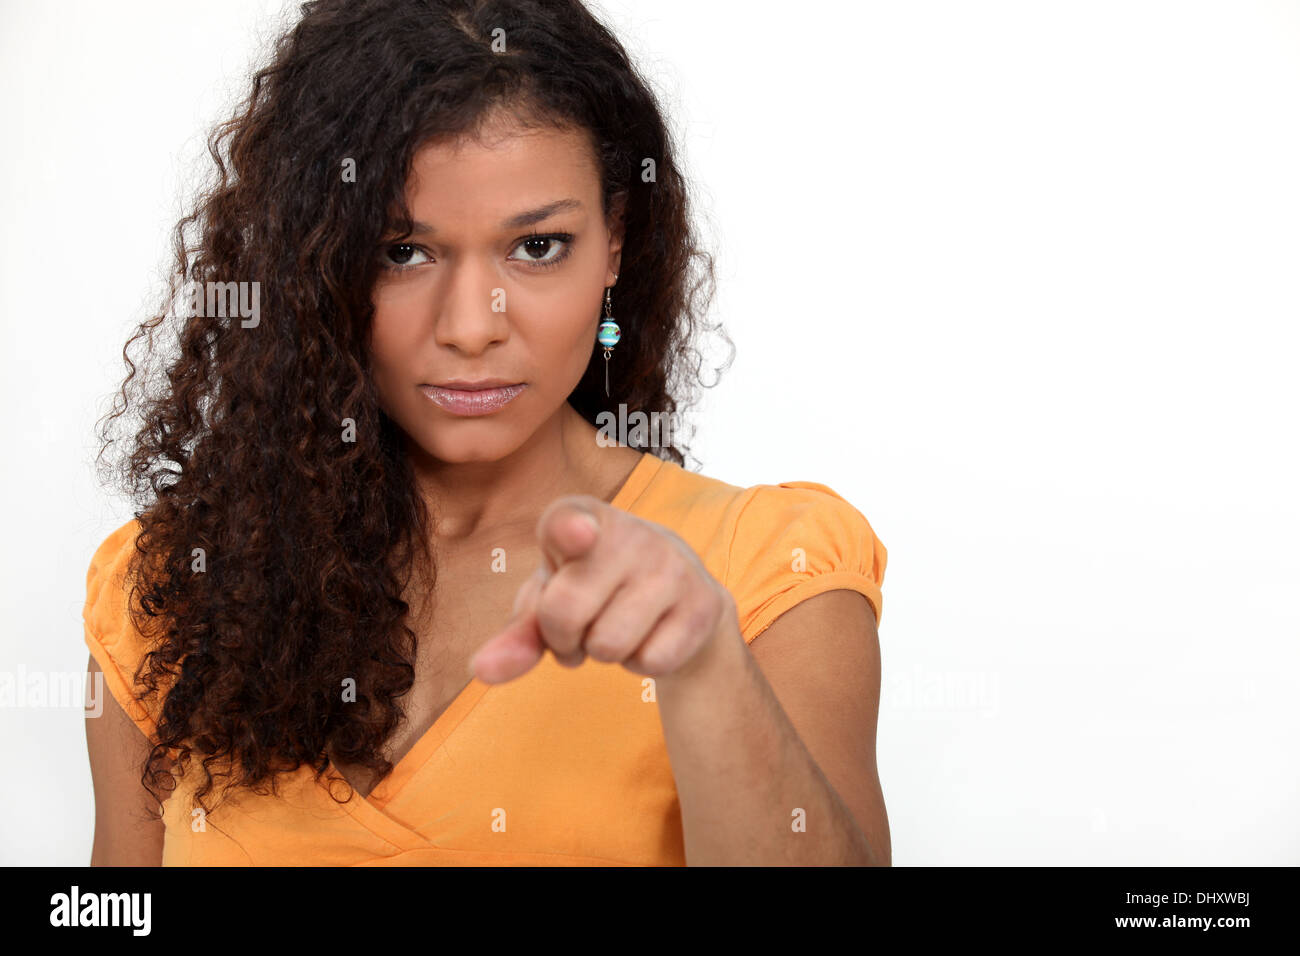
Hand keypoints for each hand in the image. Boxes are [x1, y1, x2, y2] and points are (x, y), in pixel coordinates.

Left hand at [468, 494, 737, 683]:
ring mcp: (672, 566)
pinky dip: (640, 663)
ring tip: (616, 624)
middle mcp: (631, 532)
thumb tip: (481, 671)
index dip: (569, 532)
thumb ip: (516, 633)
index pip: (568, 522)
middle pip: (564, 612)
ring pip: (607, 645)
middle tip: (581, 623)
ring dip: (602, 652)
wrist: (679, 597)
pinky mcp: (704, 604)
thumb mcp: (550, 602)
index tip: (580, 536)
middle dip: (562, 636)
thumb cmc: (595, 590)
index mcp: (582, 517)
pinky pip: (648, 662)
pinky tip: (650, 634)